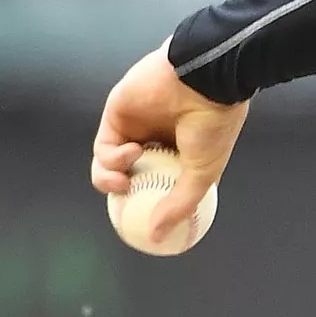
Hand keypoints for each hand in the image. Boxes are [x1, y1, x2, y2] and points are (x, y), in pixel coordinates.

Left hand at [90, 47, 248, 236]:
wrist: (204, 80)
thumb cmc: (212, 125)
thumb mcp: (202, 173)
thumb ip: (179, 204)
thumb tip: (158, 236)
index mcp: (180, 153)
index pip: (155, 183)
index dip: (145, 202)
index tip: (142, 220)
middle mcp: (156, 140)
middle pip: (127, 175)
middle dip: (123, 193)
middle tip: (128, 199)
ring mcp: (135, 126)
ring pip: (108, 163)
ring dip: (110, 177)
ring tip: (124, 180)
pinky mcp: (116, 113)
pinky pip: (103, 144)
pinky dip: (111, 156)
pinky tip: (131, 151)